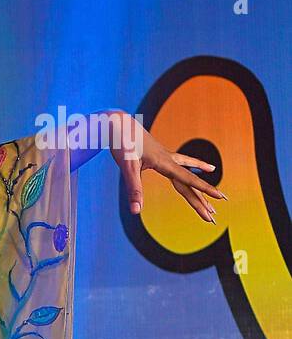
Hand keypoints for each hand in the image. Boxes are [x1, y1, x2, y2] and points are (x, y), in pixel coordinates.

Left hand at [109, 112, 224, 222]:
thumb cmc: (122, 144)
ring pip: (188, 175)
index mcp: (165, 163)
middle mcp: (170, 160)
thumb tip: (136, 211)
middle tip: (214, 215)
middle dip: (202, 199)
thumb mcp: (127, 168)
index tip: (220, 196)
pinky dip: (195, 166)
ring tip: (218, 196)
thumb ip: (134, 189)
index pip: (188, 180)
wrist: (118, 122)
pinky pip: (183, 163)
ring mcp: (167, 156)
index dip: (204, 189)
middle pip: (189, 183)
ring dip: (200, 188)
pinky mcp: (161, 155)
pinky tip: (206, 168)